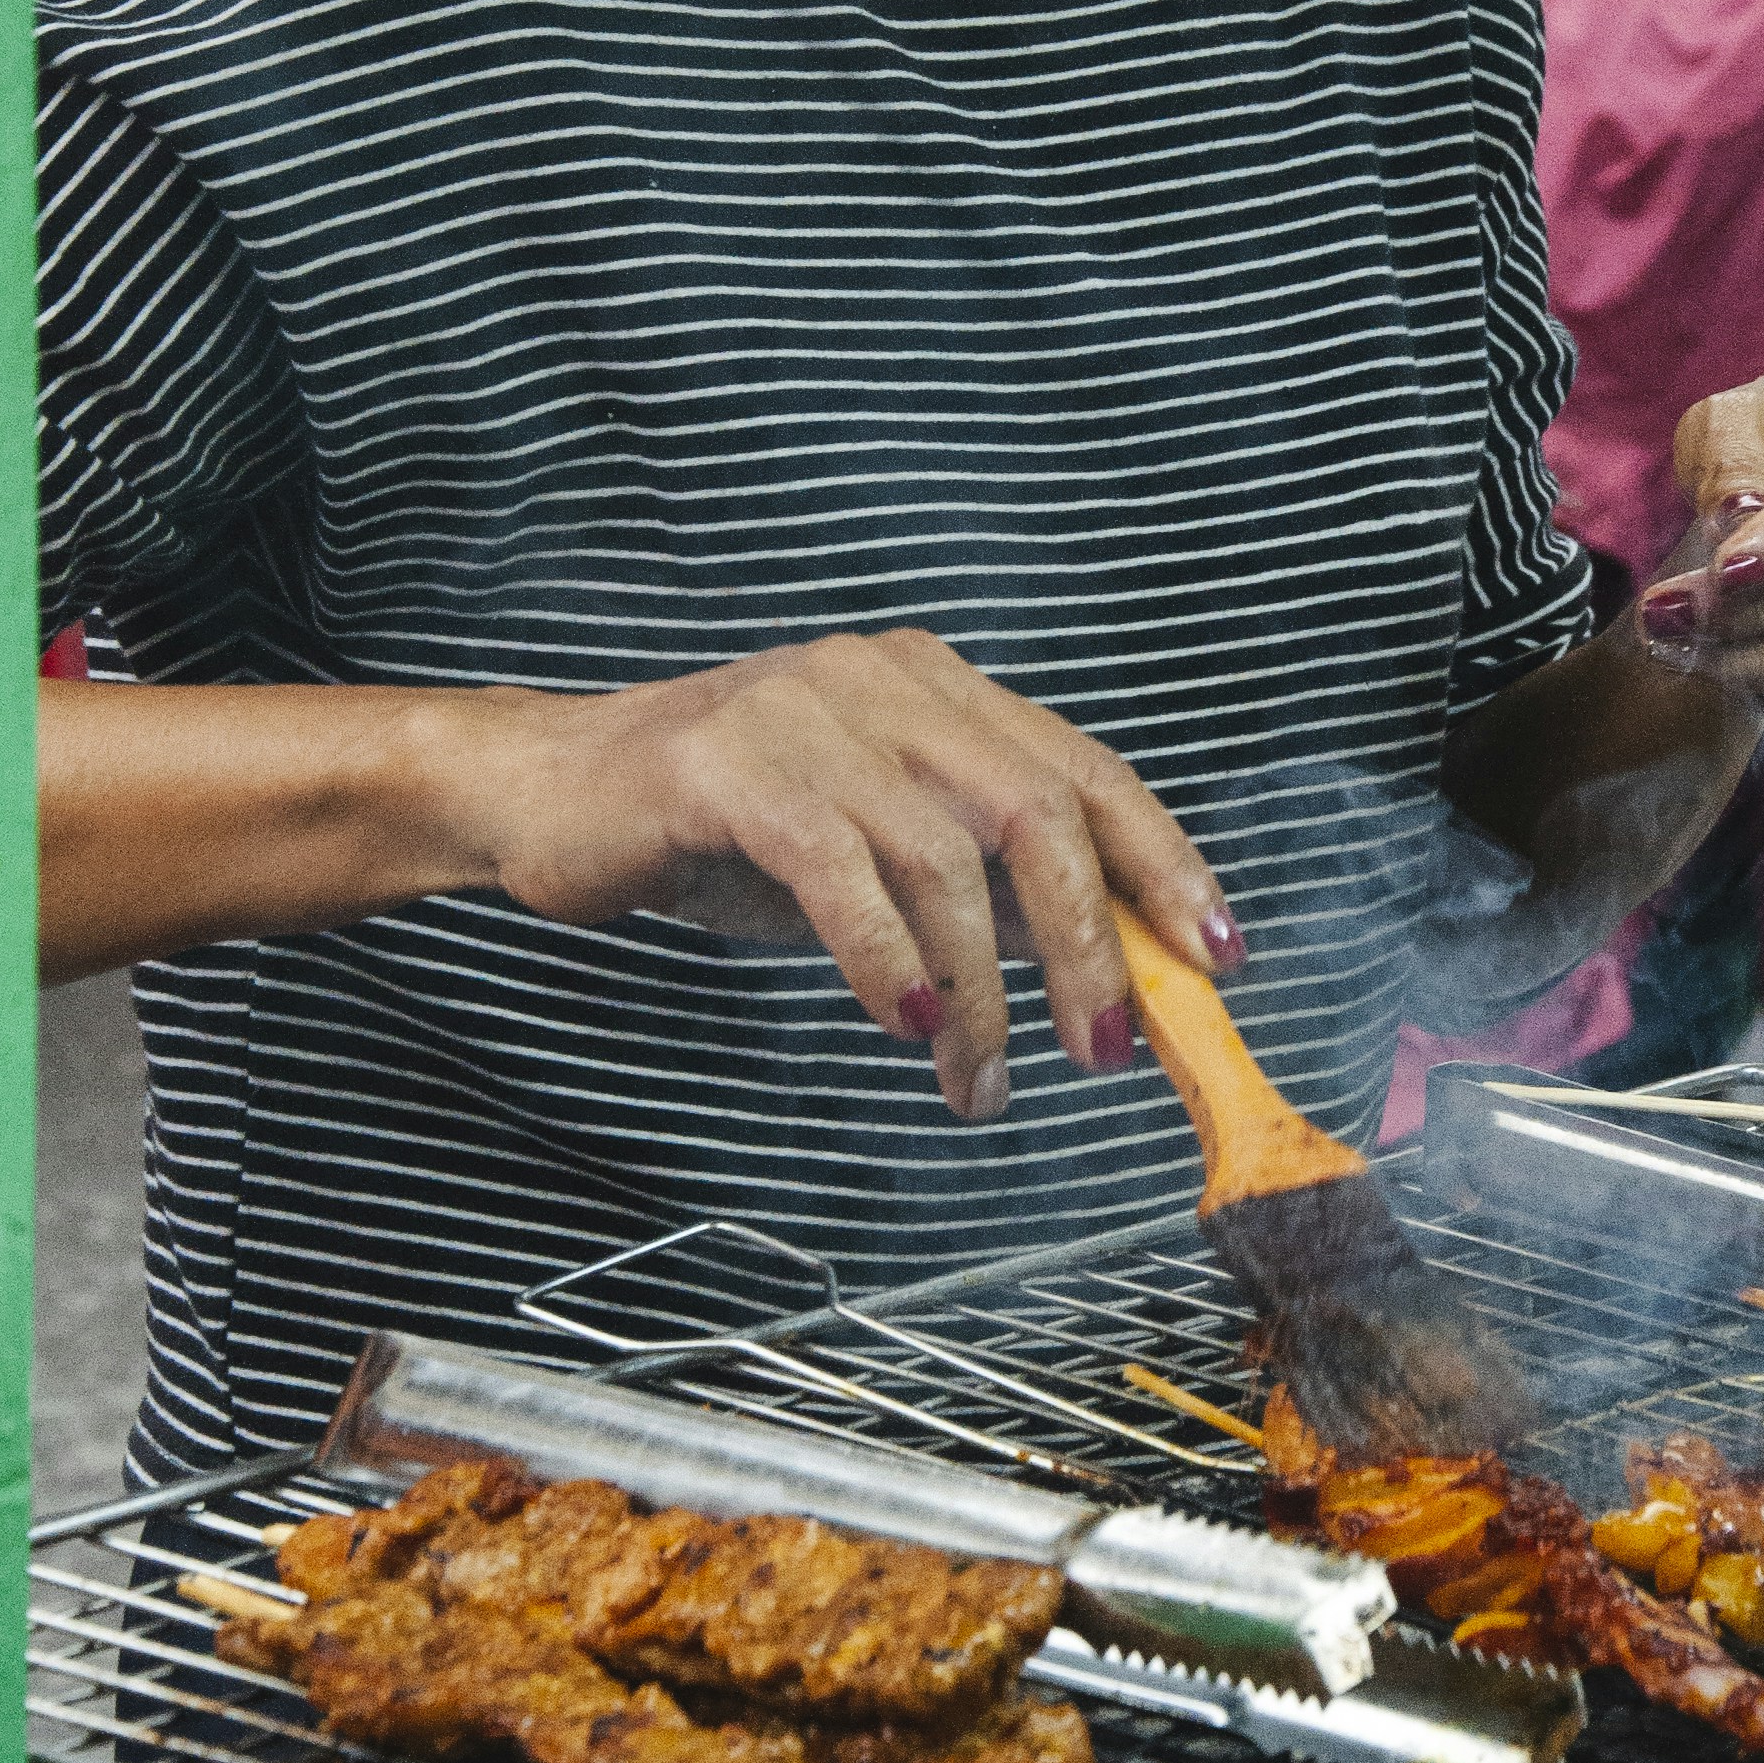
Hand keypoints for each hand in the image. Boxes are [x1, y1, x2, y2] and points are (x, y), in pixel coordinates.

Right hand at [461, 630, 1241, 1122]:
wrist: (546, 793)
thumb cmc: (723, 832)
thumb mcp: (876, 852)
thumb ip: (980, 886)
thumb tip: (1102, 973)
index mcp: (938, 688)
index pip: (1087, 769)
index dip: (1164, 863)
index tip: (1217, 956)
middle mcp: (886, 680)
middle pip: (1037, 809)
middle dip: (1091, 944)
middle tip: (1105, 1052)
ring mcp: (805, 711)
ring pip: (944, 856)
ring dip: (981, 993)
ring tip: (978, 1082)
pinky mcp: (726, 764)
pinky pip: (841, 871)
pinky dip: (890, 962)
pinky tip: (907, 1027)